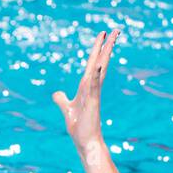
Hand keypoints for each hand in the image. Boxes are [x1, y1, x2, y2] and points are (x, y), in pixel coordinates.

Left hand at [53, 29, 119, 152]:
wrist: (85, 142)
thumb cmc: (79, 127)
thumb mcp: (67, 109)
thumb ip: (62, 100)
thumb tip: (56, 93)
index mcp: (86, 87)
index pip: (93, 64)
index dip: (97, 50)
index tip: (103, 35)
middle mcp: (92, 87)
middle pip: (100, 62)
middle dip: (106, 46)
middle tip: (115, 29)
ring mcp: (93, 94)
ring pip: (100, 69)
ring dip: (105, 54)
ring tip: (112, 38)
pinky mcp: (92, 102)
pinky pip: (94, 86)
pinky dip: (95, 75)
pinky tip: (99, 64)